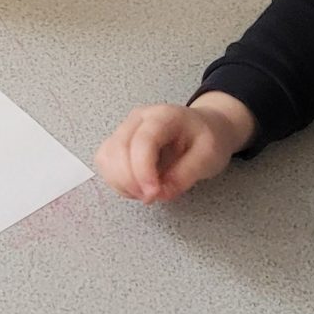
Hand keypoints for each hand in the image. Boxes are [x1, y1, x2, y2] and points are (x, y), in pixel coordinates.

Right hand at [95, 94, 254, 203]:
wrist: (204, 128)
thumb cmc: (207, 138)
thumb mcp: (209, 157)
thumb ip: (186, 175)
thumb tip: (161, 194)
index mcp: (163, 116)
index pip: (142, 141)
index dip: (143, 171)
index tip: (154, 194)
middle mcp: (137, 119)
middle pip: (117, 149)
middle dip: (130, 181)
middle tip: (152, 197)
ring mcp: (124, 129)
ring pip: (106, 157)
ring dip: (120, 182)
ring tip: (145, 192)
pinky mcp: (117, 143)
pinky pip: (105, 163)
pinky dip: (116, 181)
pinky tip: (135, 187)